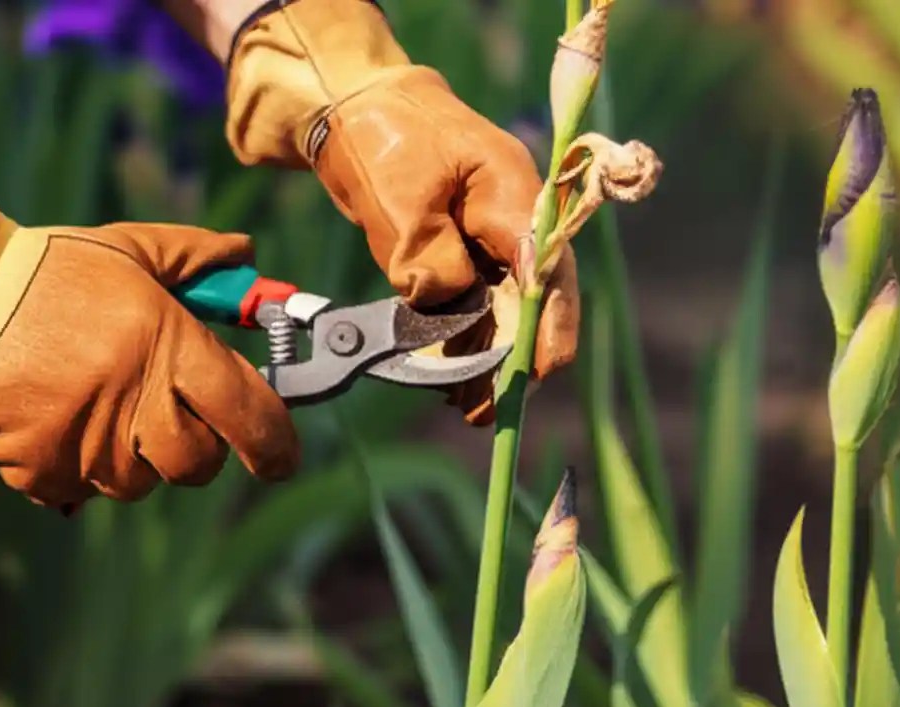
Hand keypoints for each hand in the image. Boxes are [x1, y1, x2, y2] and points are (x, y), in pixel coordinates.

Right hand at [0, 171, 298, 511]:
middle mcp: (135, 401)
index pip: (249, 415)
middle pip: (197, 464)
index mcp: (168, 346)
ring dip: (134, 456)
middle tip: (170, 413)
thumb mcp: (132, 248)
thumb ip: (200, 258)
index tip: (279, 455)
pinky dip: (78, 466)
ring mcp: (85, 442)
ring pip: (139, 483)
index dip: (275, 444)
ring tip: (101, 404)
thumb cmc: (53, 270)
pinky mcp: (40, 469)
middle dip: (197, 448)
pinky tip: (60, 419)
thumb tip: (249, 256)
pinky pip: (82, 491)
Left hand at [224, 0, 578, 423]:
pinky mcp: (468, 248)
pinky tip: (452, 376)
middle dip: (514, 356)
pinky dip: (465, 337)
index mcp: (512, 194)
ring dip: (488, 355)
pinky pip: (478, 301)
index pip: (543, 270)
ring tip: (470, 406)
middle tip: (488, 408)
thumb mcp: (399, 200)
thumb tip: (443, 302)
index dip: (543, 327)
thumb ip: (427, 257)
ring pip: (505, 307)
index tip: (535, 374)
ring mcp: (493, 234)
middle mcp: (513, 218)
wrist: (356, 105)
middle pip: (532, 298)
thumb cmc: (381, 138)